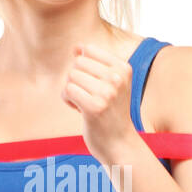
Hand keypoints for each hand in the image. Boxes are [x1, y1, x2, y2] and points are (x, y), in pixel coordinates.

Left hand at [62, 42, 140, 163]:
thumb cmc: (111, 112)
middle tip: (88, 95)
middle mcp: (118, 78)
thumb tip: (76, 47)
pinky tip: (79, 109)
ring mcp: (107, 92)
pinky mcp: (94, 107)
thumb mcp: (112, 83)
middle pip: (78, 63)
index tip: (94, 83)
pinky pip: (67, 90)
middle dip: (76, 79)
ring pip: (71, 76)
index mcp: (124, 68)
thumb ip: (95, 63)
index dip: (84, 66)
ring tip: (84, 103)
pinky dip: (67, 99)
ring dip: (71, 90)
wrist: (119, 143)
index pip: (89, 50)